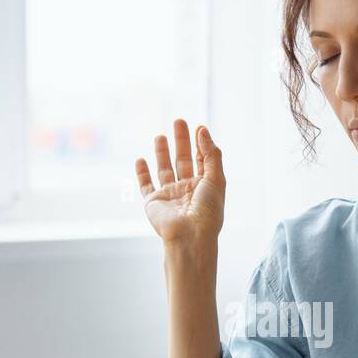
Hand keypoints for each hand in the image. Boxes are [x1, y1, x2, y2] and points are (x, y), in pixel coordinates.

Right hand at [135, 118, 225, 248]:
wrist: (189, 235)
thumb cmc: (207, 211)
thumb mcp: (216, 179)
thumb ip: (211, 154)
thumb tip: (202, 130)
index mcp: (204, 186)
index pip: (202, 160)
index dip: (200, 144)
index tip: (198, 127)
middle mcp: (187, 190)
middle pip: (183, 160)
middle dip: (181, 141)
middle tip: (178, 121)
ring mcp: (169, 196)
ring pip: (164, 169)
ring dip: (162, 153)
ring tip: (160, 136)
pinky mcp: (153, 202)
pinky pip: (145, 185)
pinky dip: (142, 173)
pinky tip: (140, 160)